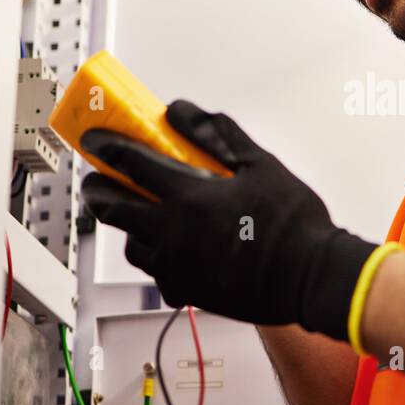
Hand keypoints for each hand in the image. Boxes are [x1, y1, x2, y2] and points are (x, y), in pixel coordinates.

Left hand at [79, 100, 376, 339]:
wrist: (309, 277)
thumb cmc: (292, 224)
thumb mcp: (260, 165)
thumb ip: (217, 135)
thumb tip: (184, 113)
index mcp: (189, 196)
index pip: (131, 163)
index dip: (107, 147)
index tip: (95, 139)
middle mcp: (173, 233)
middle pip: (115, 209)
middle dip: (98, 191)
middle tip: (96, 182)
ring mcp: (177, 266)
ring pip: (132, 246)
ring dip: (128, 227)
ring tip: (138, 216)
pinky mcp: (188, 290)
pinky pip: (158, 275)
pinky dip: (157, 260)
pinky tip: (173, 251)